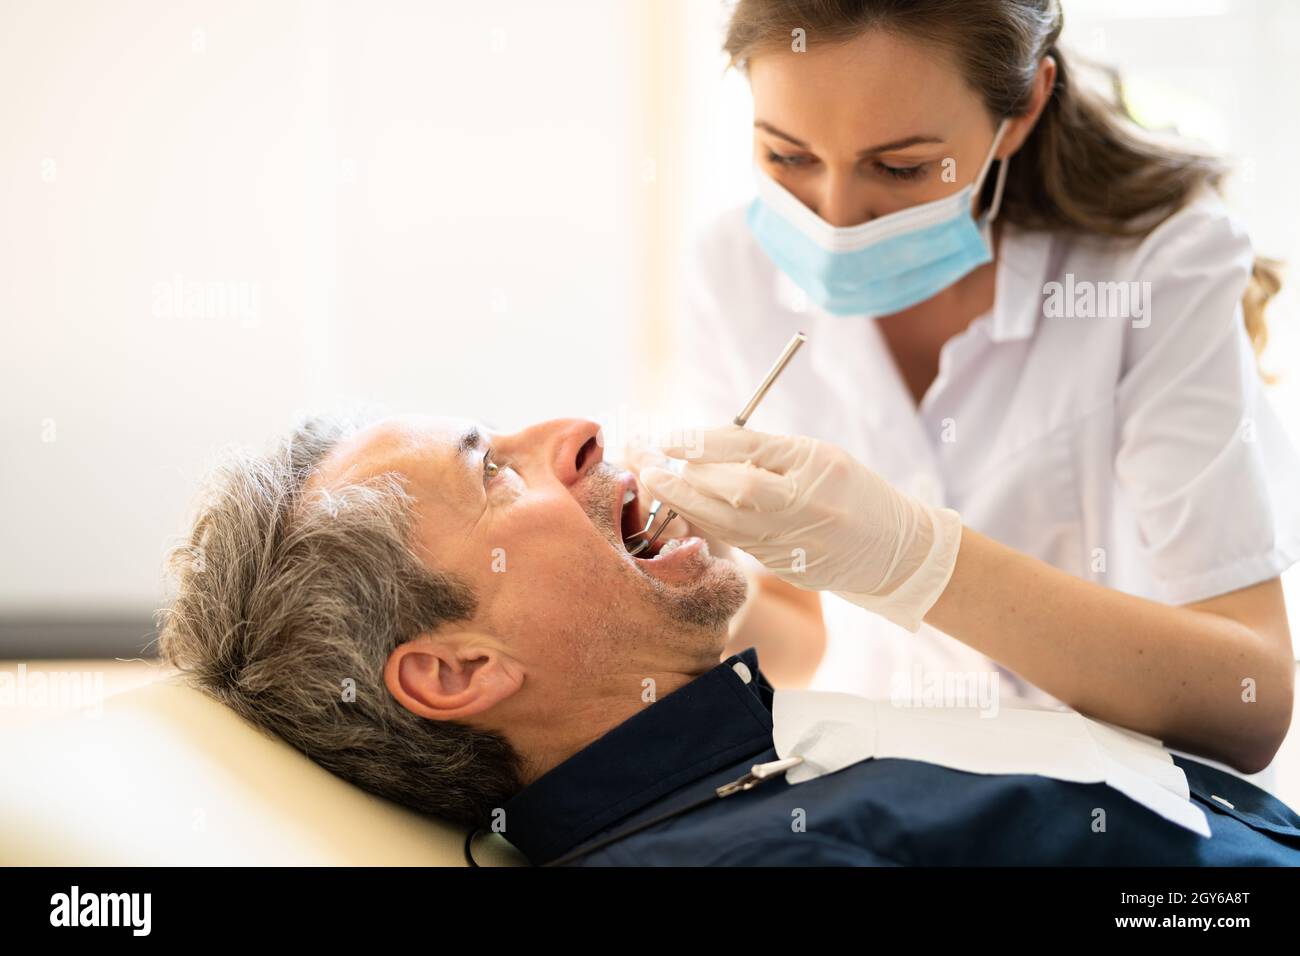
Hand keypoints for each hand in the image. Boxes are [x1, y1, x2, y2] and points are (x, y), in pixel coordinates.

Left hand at [639, 425, 962, 630]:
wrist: (897, 551)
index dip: (702, 442)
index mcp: (818, 464)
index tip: (670, 439)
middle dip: (686, 478)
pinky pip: (737, 543)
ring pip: (727, 523)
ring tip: (657, 485)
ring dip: (685, 504)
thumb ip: (767, 454)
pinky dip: (707, 524)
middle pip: (734, 489)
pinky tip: (683, 511)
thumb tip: (702, 449)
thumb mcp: (819, 458)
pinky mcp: (786, 567)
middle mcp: (808, 503)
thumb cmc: (852, 491)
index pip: (749, 447)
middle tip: (651, 466)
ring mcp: (797, 540)